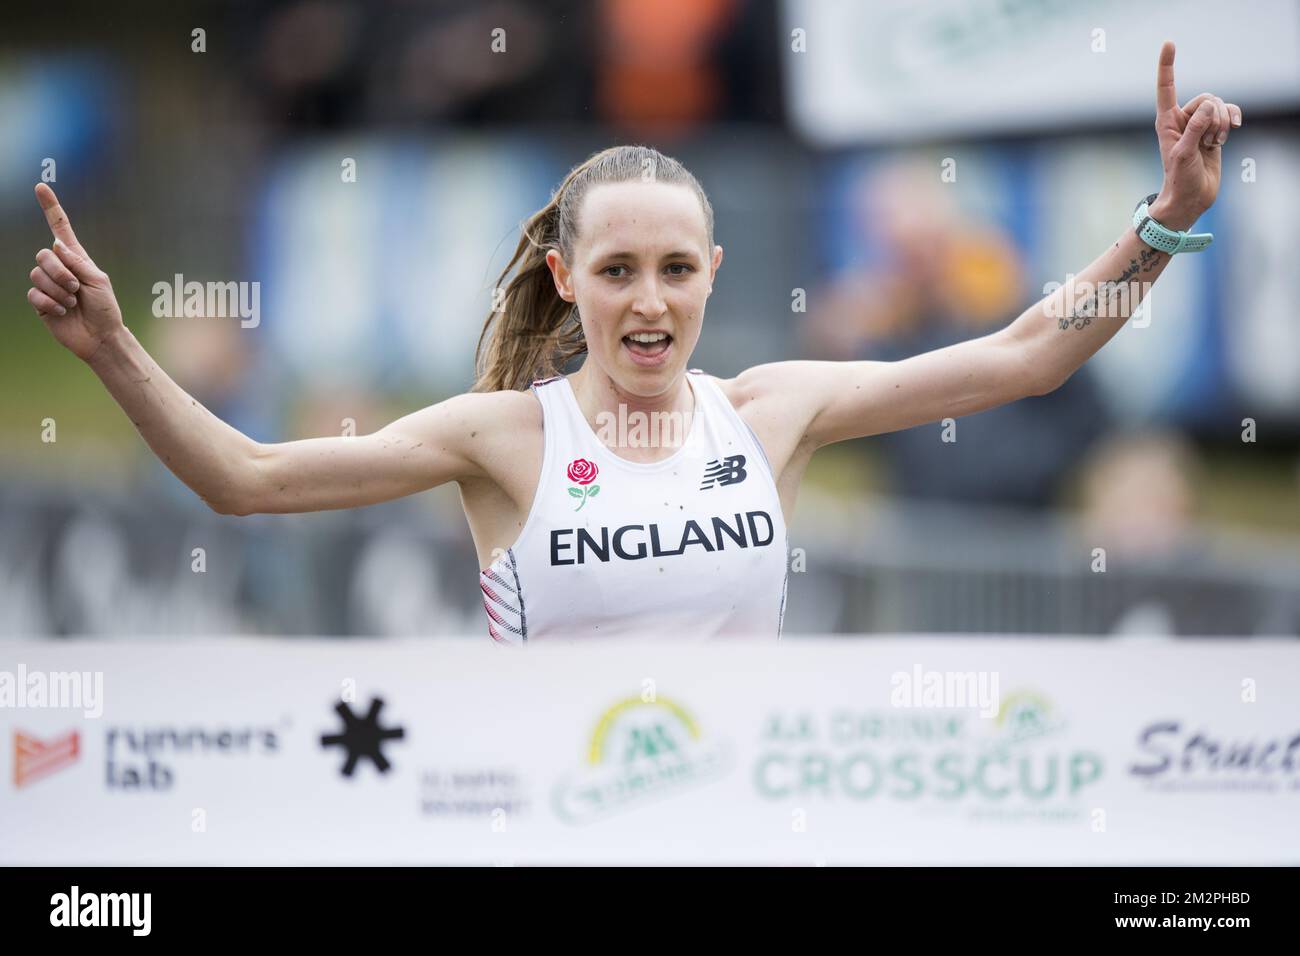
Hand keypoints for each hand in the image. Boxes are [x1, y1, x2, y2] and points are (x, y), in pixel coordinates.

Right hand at [28, 183, 125, 362]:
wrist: (101, 336)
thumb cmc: (105, 309)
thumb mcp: (99, 281)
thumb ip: (78, 262)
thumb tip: (56, 246)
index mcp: (76, 259)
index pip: (60, 229)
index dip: (51, 208)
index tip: (41, 187)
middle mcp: (60, 268)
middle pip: (44, 254)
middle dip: (61, 273)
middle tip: (76, 289)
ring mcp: (48, 284)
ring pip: (38, 274)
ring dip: (59, 291)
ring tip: (72, 303)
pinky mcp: (40, 302)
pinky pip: (34, 294)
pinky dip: (51, 303)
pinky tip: (62, 311)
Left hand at [1150, 40, 1241, 230]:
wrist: (1191, 198)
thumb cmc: (1180, 179)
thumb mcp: (1184, 154)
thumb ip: (1196, 129)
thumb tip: (1210, 107)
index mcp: (1167, 121)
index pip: (1166, 88)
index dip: (1167, 66)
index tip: (1169, 43)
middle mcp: (1182, 119)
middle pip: (1207, 98)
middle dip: (1214, 116)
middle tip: (1209, 140)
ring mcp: (1199, 124)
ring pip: (1220, 106)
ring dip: (1222, 124)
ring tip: (1214, 144)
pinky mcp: (1214, 131)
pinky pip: (1230, 113)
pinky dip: (1233, 119)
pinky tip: (1234, 129)